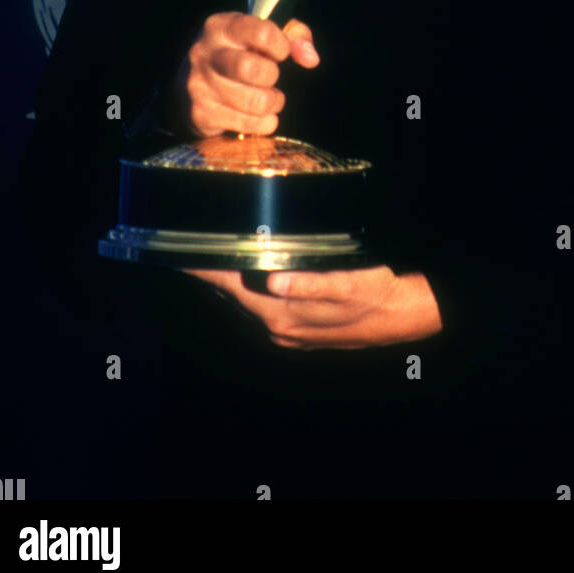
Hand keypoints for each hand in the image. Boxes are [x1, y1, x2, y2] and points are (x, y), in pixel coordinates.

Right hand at [164, 12, 318, 138]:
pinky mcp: (202, 114)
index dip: (281, 45)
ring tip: (267, 98)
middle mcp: (205, 53)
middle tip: (270, 78)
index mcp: (220, 27)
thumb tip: (311, 58)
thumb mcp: (260, 35)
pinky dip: (263, 122)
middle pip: (253, 69)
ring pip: (256, 101)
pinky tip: (258, 115)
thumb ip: (293, 36)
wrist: (187, 89)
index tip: (280, 52)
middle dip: (272, 77)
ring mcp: (200, 85)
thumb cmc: (236, 55)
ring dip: (272, 102)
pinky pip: (249, 124)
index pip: (261, 32)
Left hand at [183, 266, 442, 348]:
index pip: (229, 286)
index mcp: (280, 313)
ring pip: (244, 300)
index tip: (176, 251)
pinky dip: (248, 289)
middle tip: (190, 241)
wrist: (397, 317)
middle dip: (211, 269)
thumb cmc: (372, 293)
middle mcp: (275, 326)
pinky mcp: (294, 330)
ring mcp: (284, 331)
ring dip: (229, 278)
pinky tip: (250, 273)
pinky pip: (259, 306)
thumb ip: (309, 284)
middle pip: (231, 293)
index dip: (203, 268)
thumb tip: (272, 280)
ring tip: (213, 251)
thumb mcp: (346, 284)